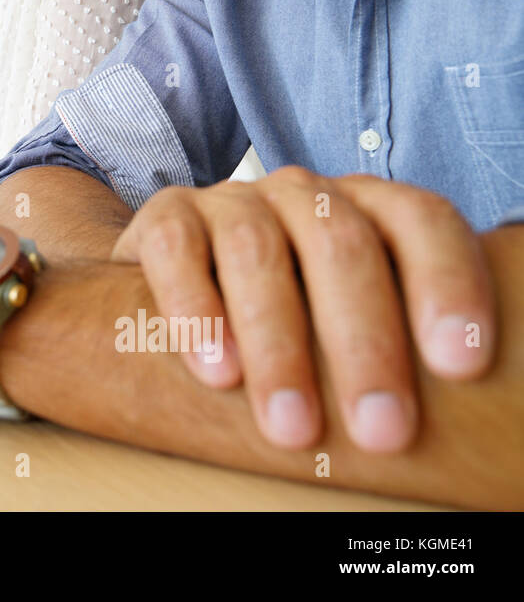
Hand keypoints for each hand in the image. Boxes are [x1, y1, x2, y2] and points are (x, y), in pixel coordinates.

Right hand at [109, 167, 495, 452]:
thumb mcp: (341, 319)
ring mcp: (231, 200)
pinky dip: (196, 311)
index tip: (458, 365)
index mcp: (366, 209)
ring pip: (255, 248)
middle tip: (380, 430)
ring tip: (291, 424)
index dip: (446, 284)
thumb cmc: (285, 317)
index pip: (421, 222)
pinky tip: (217, 372)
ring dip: (277, 342)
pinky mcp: (166, 215)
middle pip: (341, 244)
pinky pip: (178, 251)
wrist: (175, 282)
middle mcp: (302, 194)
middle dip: (363, 341)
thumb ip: (383, 336)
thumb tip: (439, 413)